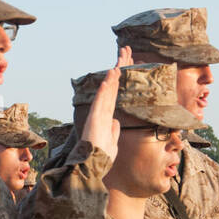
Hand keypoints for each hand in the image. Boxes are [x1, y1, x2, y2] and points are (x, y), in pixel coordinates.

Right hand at [82, 47, 126, 161]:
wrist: (93, 165)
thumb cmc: (102, 156)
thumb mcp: (112, 141)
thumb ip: (114, 130)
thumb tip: (116, 121)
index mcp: (107, 117)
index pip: (114, 94)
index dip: (118, 80)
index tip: (124, 65)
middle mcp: (103, 113)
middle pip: (112, 88)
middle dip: (118, 71)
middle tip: (124, 53)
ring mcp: (98, 115)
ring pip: (106, 92)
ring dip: (112, 77)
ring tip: (117, 63)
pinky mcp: (95, 119)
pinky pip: (101, 102)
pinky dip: (104, 90)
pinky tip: (108, 79)